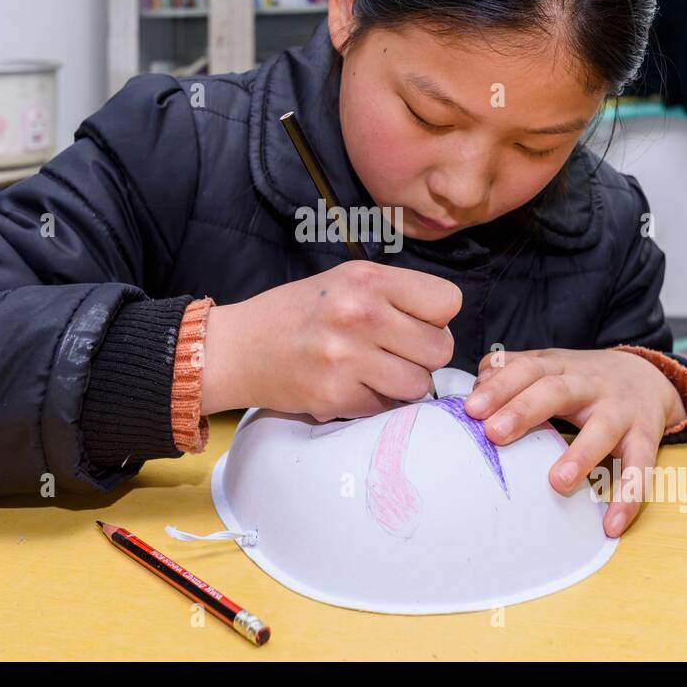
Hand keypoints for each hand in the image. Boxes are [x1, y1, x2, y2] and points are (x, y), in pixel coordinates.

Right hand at [200, 261, 459, 420]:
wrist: (239, 348)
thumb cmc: (299, 313)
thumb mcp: (345, 282)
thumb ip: (395, 295)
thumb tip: (444, 326)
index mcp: (367, 279)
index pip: (447, 302)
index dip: (436, 317)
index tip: (415, 322)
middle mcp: (360, 313)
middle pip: (440, 348)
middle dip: (423, 355)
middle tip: (394, 352)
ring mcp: (347, 357)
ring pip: (419, 384)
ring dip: (403, 383)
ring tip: (374, 370)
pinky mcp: (336, 395)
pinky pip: (386, 407)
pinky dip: (375, 401)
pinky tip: (352, 385)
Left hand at [462, 348, 686, 537]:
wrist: (649, 375)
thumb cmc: (583, 379)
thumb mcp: (549, 366)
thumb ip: (511, 372)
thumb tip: (475, 393)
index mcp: (559, 367)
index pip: (527, 369)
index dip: (499, 387)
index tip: (472, 410)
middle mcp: (589, 383)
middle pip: (556, 391)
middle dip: (524, 410)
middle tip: (495, 433)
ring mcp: (620, 410)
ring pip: (603, 429)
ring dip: (581, 455)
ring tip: (557, 482)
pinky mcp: (646, 436)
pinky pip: (641, 467)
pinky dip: (629, 496)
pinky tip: (611, 524)